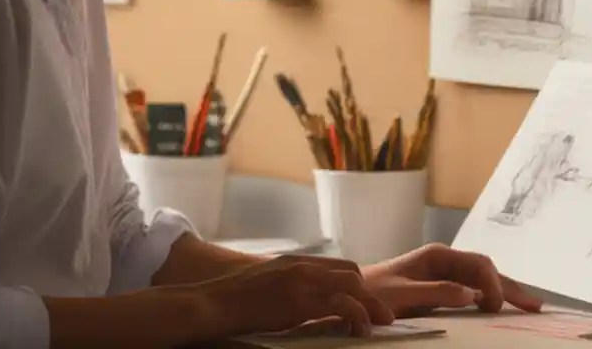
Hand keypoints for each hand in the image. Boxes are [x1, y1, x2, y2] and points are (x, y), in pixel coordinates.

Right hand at [189, 255, 394, 339]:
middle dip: (370, 294)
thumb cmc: (231, 301)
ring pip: (352, 286)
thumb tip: (305, 306)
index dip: (357, 285)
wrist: (210, 304)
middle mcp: (301, 265)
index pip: (339, 265)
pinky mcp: (298, 301)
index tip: (366, 303)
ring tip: (381, 324)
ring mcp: (301, 281)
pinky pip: (340, 304)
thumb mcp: (265, 287)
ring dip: (370, 306)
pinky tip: (361, 330)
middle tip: (382, 316)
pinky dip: (357, 315)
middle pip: (351, 272)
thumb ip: (288, 290)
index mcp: (294, 261)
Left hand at [361, 243, 542, 317]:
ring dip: (504, 292)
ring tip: (527, 306)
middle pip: (486, 270)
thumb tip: (473, 294)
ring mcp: (443, 274)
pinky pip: (472, 291)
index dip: (492, 284)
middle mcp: (444, 261)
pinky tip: (499, 308)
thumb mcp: (403, 293)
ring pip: (482, 280)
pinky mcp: (440, 288)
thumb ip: (438, 292)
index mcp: (437, 256)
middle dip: (510, 287)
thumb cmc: (372, 292)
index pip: (478, 265)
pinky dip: (489, 298)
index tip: (496, 306)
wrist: (349, 295)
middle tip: (535, 307)